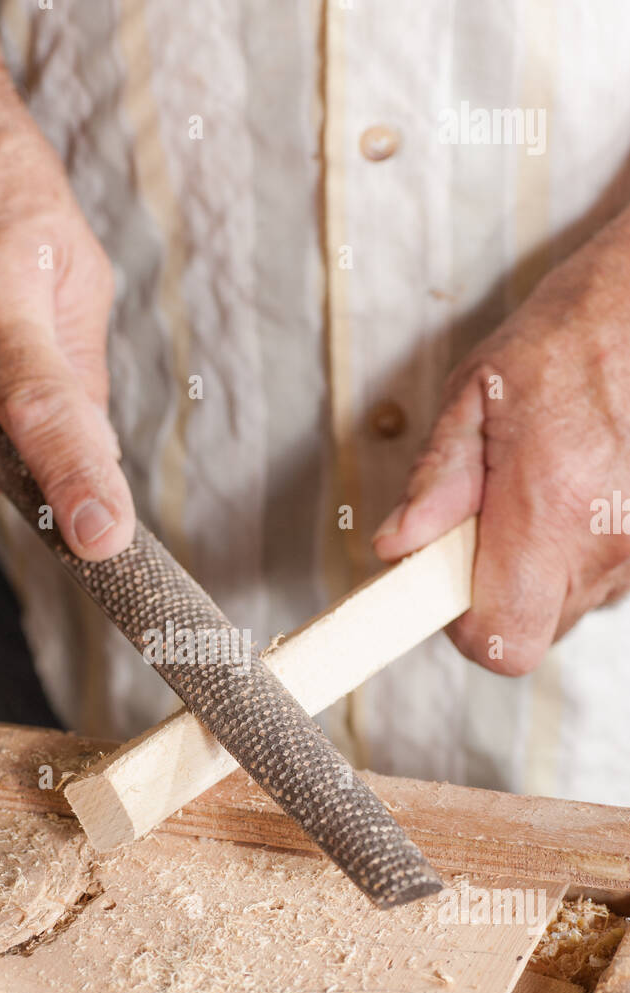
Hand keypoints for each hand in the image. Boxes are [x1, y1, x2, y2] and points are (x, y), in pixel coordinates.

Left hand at [372, 212, 629, 673]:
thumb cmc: (568, 340)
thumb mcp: (478, 394)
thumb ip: (437, 480)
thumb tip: (397, 544)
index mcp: (549, 508)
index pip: (501, 638)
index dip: (467, 625)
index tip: (451, 581)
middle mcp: (605, 541)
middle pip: (535, 629)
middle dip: (502, 591)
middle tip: (494, 524)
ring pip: (574, 605)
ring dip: (546, 569)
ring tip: (545, 492)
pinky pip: (609, 578)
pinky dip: (584, 551)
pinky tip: (580, 493)